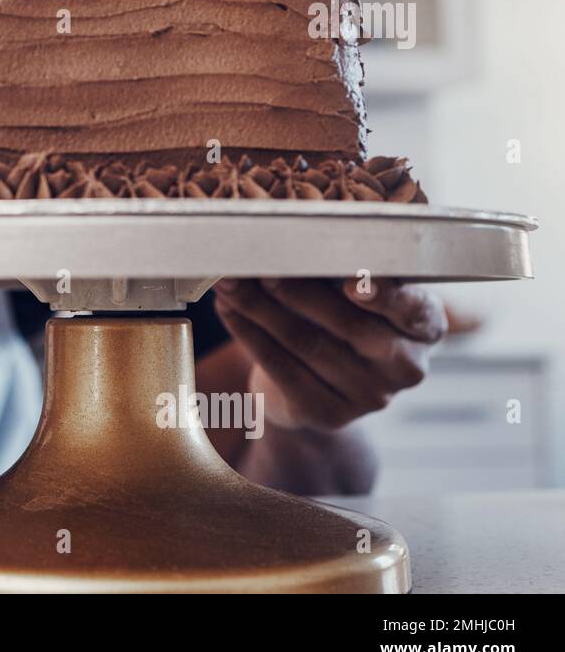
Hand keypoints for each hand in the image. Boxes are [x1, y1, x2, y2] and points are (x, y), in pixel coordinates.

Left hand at [212, 277, 446, 432]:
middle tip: (259, 264)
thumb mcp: (355, 295)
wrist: (317, 388)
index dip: (385, 296)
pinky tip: (227, 309)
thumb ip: (340, 271)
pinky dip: (247, 332)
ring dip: (260, 307)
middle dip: (298, 290)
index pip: (415, 310)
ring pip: (307, 343)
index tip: (352, 280)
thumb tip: (289, 237)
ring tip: (230, 280)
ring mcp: (369, 396)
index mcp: (425, 327)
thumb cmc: (339, 321)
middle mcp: (406, 366)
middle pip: (350, 325)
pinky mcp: (328, 414)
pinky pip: (280, 367)